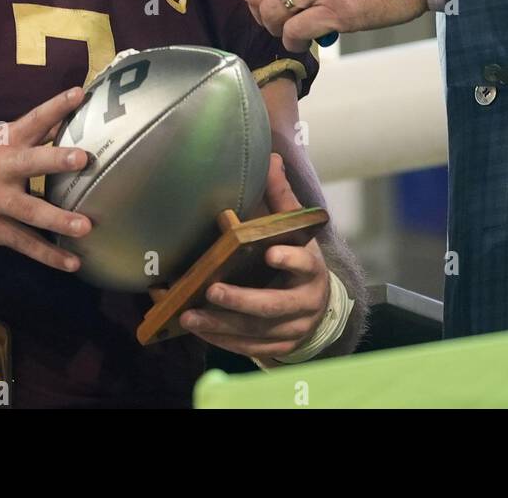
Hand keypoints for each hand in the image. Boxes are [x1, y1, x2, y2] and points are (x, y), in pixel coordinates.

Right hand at [0, 87, 92, 272]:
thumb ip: (29, 135)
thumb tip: (64, 118)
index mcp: (5, 143)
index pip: (33, 120)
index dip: (55, 107)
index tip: (78, 95)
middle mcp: (2, 170)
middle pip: (31, 163)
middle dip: (56, 159)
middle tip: (83, 158)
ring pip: (31, 210)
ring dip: (59, 219)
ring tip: (85, 226)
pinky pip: (25, 243)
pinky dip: (49, 255)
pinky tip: (72, 263)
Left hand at [179, 153, 331, 359]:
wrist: (318, 307)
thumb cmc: (299, 262)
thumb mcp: (296, 232)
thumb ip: (282, 199)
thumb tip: (270, 158)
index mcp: (311, 269)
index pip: (305, 263)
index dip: (289, 260)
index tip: (269, 252)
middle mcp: (305, 302)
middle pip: (274, 305)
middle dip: (242, 300)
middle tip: (213, 290)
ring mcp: (292, 329)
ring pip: (256, 331)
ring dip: (221, 325)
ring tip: (189, 315)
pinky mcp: (279, 348)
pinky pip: (248, 348)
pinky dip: (222, 340)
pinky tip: (198, 330)